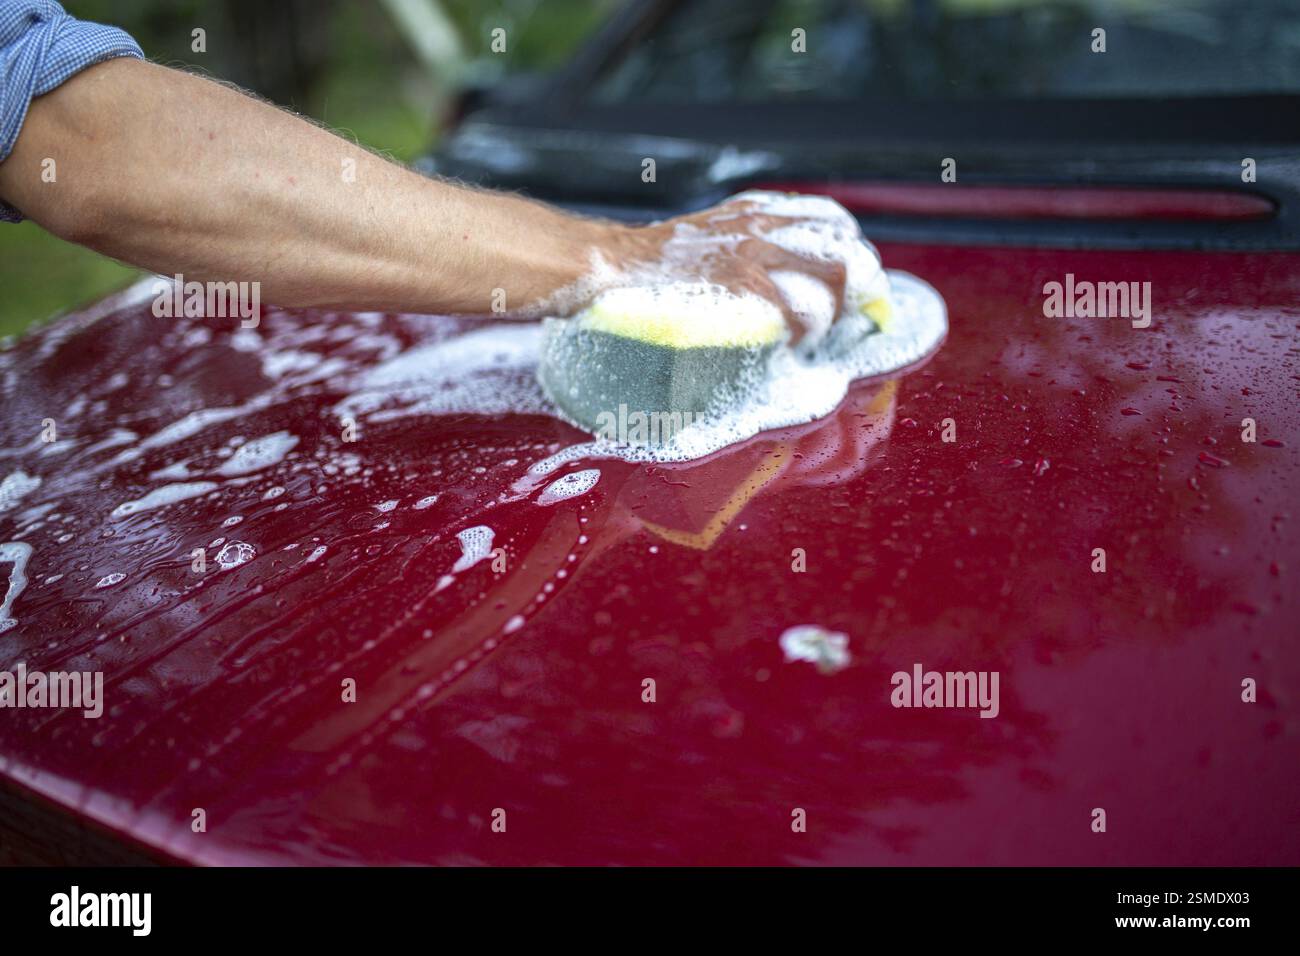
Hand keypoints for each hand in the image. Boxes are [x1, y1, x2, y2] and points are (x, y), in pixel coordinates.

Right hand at [606, 193, 856, 344]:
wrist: (610, 268)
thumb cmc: (652, 268)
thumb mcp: (708, 237)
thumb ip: (747, 245)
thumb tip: (785, 276)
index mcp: (756, 212)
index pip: (833, 221)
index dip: (852, 255)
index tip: (850, 286)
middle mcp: (765, 225)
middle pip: (846, 249)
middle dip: (855, 290)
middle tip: (843, 320)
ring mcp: (756, 254)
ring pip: (837, 276)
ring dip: (834, 313)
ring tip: (813, 336)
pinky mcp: (744, 287)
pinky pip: (801, 309)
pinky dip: (805, 332)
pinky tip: (790, 344)